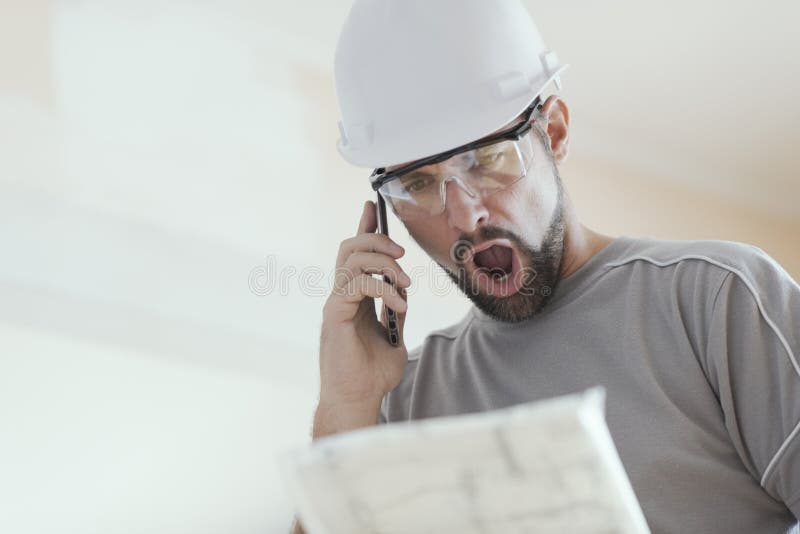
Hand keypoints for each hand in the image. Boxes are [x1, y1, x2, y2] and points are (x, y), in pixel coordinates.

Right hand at [319, 200, 410, 408]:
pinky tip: (399, 305)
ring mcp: (336, 303)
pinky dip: (383, 288)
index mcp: (353, 297)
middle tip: (402, 253)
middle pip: (350, 246)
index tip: (372, 207)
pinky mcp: (335, 314)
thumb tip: (403, 290)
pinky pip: (356, 283)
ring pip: (351, 258)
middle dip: (377, 239)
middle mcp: (341, 295)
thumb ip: (394, 310)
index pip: (356, 254)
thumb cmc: (373, 374)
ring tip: (404, 285)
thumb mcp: (394, 335)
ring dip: (384, 263)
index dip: (363, 227)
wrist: (359, 399)